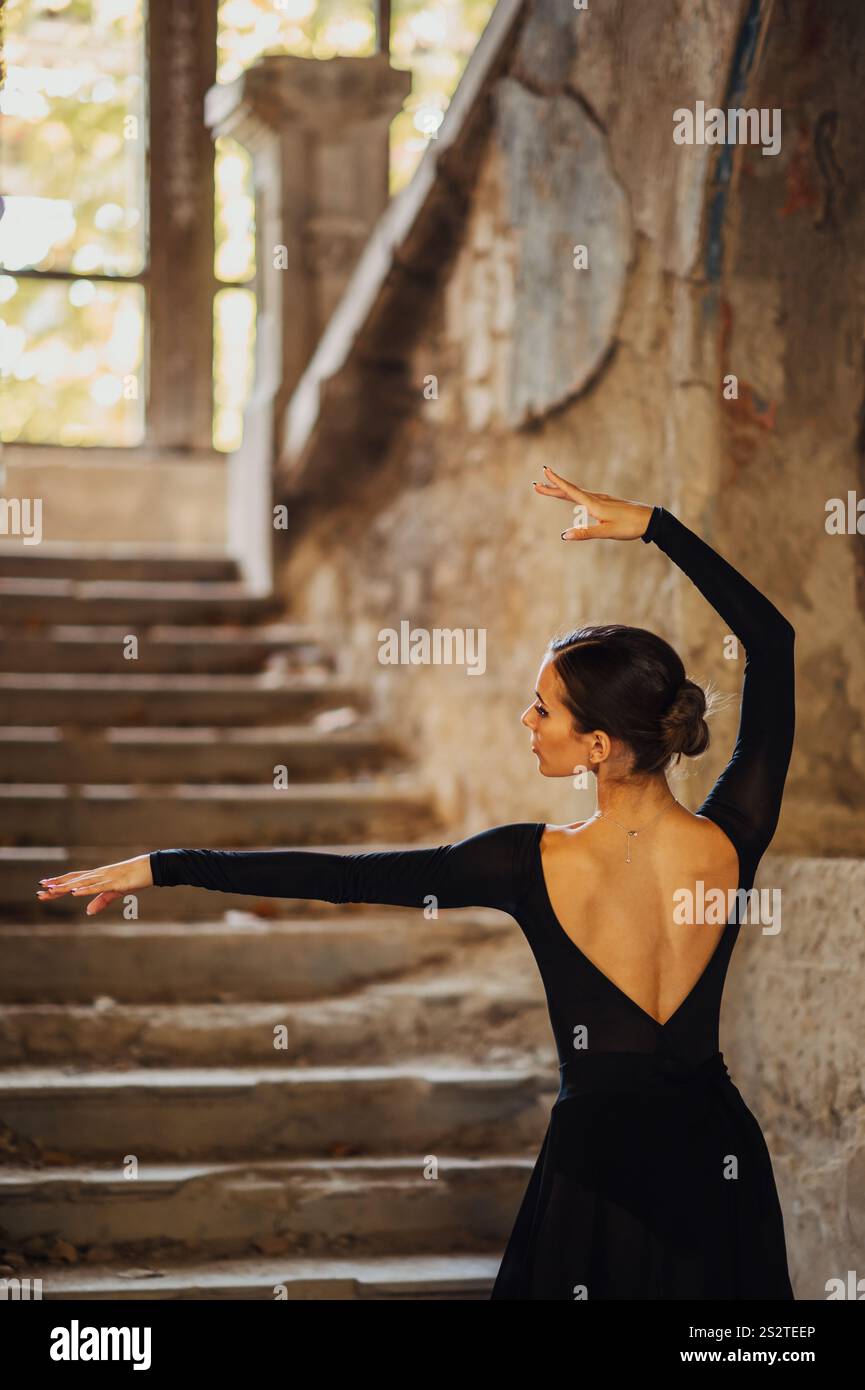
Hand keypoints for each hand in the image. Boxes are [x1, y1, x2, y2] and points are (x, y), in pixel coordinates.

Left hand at [37, 854, 152, 915]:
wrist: (150, 868)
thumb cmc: (133, 878)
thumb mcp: (115, 892)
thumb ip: (101, 901)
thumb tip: (88, 912)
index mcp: (97, 877)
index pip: (74, 880)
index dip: (59, 883)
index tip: (44, 886)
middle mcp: (97, 875)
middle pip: (73, 880)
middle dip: (56, 885)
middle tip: (40, 890)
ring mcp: (105, 877)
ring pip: (81, 883)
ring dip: (66, 887)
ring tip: (51, 889)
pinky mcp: (114, 882)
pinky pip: (97, 887)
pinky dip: (85, 890)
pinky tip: (75, 892)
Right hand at [532, 466, 652, 540]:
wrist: (650, 519)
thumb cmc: (630, 526)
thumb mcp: (607, 532)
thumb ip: (585, 533)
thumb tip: (564, 535)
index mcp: (594, 504)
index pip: (571, 491)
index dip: (556, 482)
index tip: (544, 472)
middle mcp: (596, 499)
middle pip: (570, 492)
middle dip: (552, 488)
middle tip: (536, 484)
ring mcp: (601, 499)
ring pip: (576, 493)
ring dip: (561, 491)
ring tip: (549, 489)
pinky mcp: (606, 503)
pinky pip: (584, 496)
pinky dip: (572, 495)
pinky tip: (572, 497)